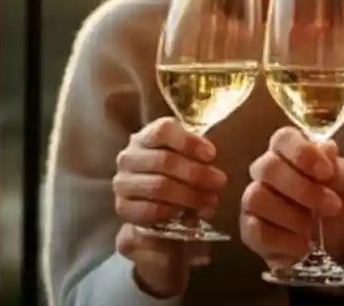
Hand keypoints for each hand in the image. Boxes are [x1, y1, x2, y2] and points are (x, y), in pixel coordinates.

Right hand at [112, 117, 226, 296]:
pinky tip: (186, 213)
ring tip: (210, 200)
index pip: (163, 131)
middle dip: (197, 173)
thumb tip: (209, 155)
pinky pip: (149, 209)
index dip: (189, 141)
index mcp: (146, 138)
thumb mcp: (186, 160)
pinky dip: (172, 211)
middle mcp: (129, 157)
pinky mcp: (123, 208)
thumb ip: (196, 154)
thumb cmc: (178, 178)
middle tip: (220, 182)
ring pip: (159, 185)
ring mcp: (123, 183)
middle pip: (165, 160)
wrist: (158, 210)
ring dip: (189, 194)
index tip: (211, 154)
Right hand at [240, 127, 343, 269]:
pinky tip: (302, 246)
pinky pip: (254, 230)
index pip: (283, 139)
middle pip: (267, 167)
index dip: (301, 152)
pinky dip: (282, 240)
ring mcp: (254, 201)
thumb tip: (326, 148)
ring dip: (292, 217)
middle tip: (332, 206)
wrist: (340, 244)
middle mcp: (266, 172)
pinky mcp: (250, 230)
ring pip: (256, 198)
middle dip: (302, 189)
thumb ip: (338, 168)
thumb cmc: (340, 204)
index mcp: (289, 154)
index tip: (326, 172)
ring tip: (314, 231)